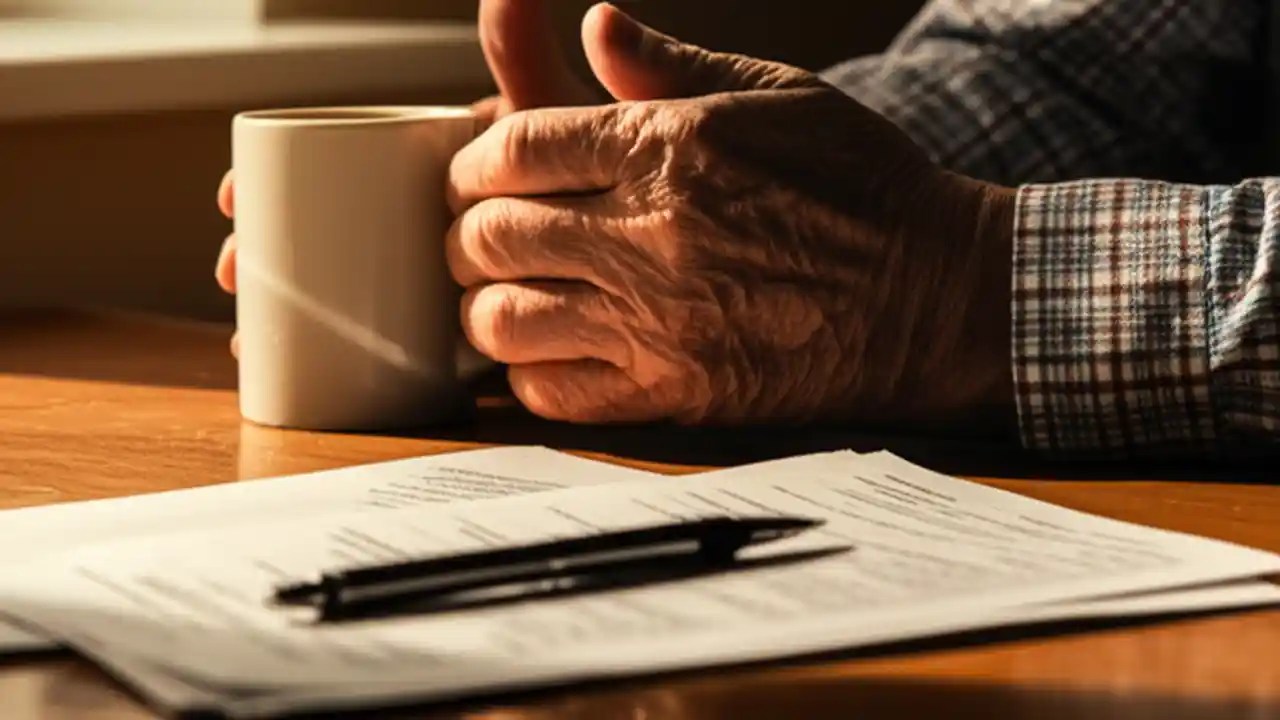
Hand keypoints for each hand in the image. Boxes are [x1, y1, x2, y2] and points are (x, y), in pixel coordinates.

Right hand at [214, 0, 600, 356]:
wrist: (654, 258)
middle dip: (271, 252)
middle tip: (230, 271)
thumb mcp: (552, 124)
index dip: (279, 177)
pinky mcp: (464, 339)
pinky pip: (397, 349)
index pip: (340, 163)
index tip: (229, 194)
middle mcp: (435, 218)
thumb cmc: (605, 176)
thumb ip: (523, 64)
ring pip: (353, 293)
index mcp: (441, 162)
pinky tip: (300, 374)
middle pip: (332, 233)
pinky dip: (349, 361)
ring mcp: (446, 279)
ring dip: (293, 308)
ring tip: (247, 329)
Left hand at [448, 4, 1016, 427]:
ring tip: (501, 295)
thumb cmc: (864, 186)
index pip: (516, 147)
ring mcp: (658, 319)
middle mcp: (650, 233)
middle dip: (467, 233)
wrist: (935, 295)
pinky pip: (555, 391)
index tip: (477, 176)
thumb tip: (595, 24)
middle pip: (493, 233)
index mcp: (668, 146)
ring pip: (505, 318)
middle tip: (478, 237)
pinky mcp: (675, 390)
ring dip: (484, 306)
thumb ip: (671, 63)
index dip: (475, 162)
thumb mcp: (778, 94)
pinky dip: (527, 373)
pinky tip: (542, 354)